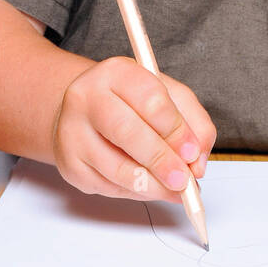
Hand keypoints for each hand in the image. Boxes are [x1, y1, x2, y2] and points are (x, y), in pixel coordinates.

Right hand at [52, 57, 216, 201]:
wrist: (85, 113)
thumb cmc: (132, 103)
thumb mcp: (168, 96)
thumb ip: (193, 122)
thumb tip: (197, 162)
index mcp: (116, 73)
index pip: (150, 100)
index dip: (176, 130)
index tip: (192, 152)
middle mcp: (86, 98)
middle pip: (127, 132)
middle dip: (161, 161)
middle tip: (184, 180)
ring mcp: (72, 133)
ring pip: (116, 168)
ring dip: (152, 185)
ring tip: (175, 190)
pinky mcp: (70, 165)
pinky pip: (108, 187)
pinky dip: (136, 193)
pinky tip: (150, 187)